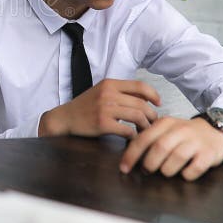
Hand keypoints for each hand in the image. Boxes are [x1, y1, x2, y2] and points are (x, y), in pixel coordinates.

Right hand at [39, 79, 160, 137]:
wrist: (64, 118)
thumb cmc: (85, 106)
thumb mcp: (101, 92)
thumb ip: (120, 92)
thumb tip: (145, 99)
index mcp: (109, 84)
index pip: (139, 86)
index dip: (153, 95)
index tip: (158, 103)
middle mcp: (108, 94)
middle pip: (141, 104)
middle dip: (152, 115)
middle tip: (153, 123)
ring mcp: (105, 109)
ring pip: (137, 117)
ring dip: (145, 126)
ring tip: (144, 131)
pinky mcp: (102, 124)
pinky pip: (127, 131)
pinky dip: (133, 136)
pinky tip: (131, 138)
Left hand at [119, 117, 222, 180]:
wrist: (215, 130)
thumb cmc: (184, 134)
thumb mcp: (165, 129)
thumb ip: (149, 138)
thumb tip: (129, 155)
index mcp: (165, 123)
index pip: (144, 138)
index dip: (132, 155)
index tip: (124, 168)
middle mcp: (180, 130)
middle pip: (160, 148)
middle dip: (150, 163)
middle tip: (148, 170)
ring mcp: (196, 141)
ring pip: (176, 157)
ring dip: (167, 170)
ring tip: (166, 172)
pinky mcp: (209, 153)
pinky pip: (195, 168)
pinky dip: (186, 175)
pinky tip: (184, 174)